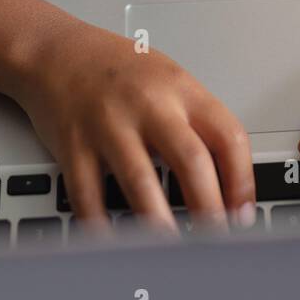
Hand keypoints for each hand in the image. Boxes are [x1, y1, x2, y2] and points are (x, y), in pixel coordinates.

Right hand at [12, 18, 256, 234]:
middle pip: (191, 160)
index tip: (242, 213)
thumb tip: (225, 179)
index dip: (242, 181)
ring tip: (172, 249)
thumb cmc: (117, 67)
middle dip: (209, 208)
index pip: (228, 135)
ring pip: (141, 181)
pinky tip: (114, 241)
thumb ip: (194, 120)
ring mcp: (109, 124)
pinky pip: (89, 195)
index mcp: (181, 88)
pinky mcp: (73, 144)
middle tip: (216, 238)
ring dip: (160, 223)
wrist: (56, 49)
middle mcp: (148, 104)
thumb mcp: (168, 78)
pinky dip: (101, 225)